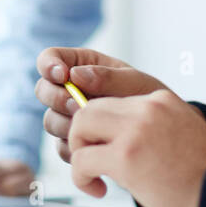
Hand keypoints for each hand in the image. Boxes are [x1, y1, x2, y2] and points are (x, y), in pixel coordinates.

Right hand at [35, 47, 170, 163]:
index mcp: (82, 65)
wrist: (162, 134)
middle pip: (43, 90)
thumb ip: (107, 77)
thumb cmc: (149, 98)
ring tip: (97, 129)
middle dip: (56, 98)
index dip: (49, 65)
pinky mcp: (73, 141)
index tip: (62, 75)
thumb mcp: (134, 83)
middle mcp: (70, 90)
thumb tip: (75, 75)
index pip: (50, 58)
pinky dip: (76, 148)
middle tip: (77, 105)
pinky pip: (62, 147)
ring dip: (68, 125)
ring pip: (50, 121)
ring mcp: (69, 116)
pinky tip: (99, 148)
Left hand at [68, 88, 205, 206]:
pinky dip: (81, 177)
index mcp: (161, 101)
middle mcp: (147, 109)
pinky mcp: (126, 157)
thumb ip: (156, 124)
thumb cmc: (205, 173)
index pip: (113, 100)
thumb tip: (128, 135)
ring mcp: (136, 130)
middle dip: (82, 134)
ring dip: (78, 152)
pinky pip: (82, 160)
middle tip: (89, 158)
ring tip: (91, 173)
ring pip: (80, 125)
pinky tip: (96, 187)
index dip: (101, 126)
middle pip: (90, 107)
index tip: (103, 145)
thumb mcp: (184, 131)